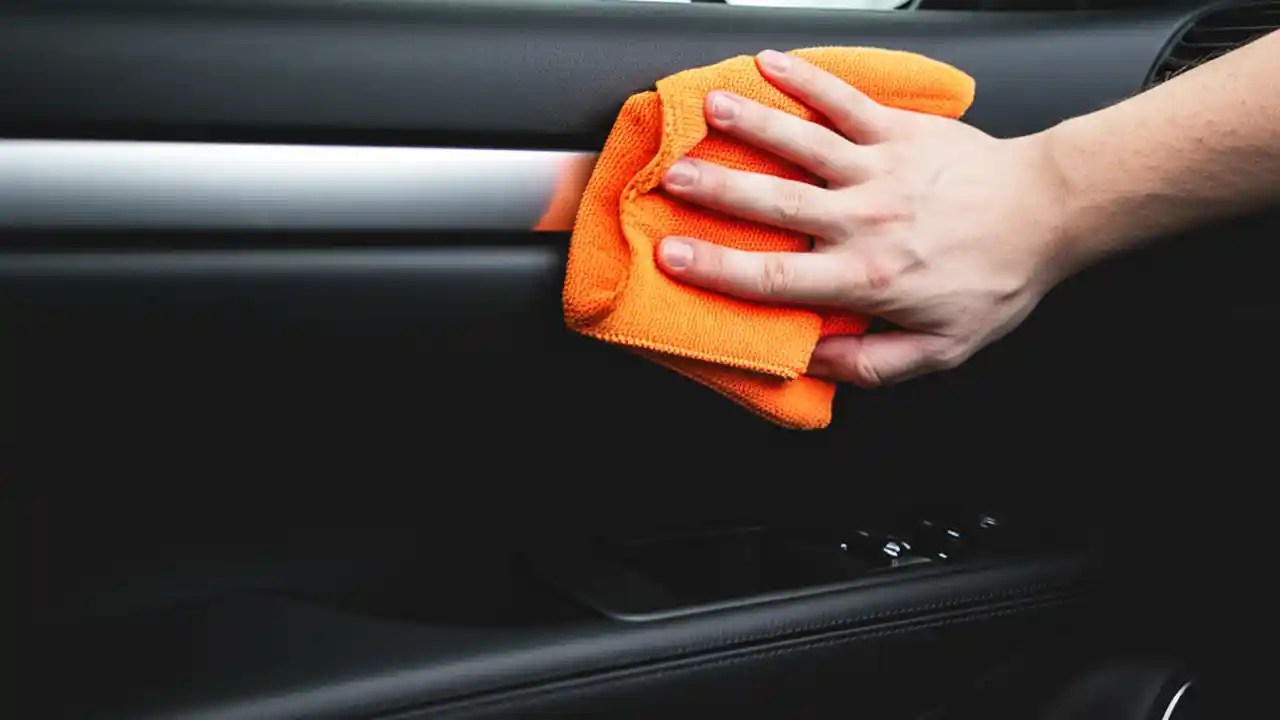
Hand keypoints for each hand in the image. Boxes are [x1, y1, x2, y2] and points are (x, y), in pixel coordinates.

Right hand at [656, 50, 1070, 387]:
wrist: (1047, 213)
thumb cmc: (994, 280)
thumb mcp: (940, 348)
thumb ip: (872, 364)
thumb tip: (812, 364)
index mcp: (865, 277)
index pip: (775, 278)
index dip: (717, 270)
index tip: (670, 258)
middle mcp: (864, 220)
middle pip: (775, 204)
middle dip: (717, 190)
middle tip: (670, 177)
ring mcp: (880, 169)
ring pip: (804, 145)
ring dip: (752, 125)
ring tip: (706, 109)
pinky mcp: (899, 131)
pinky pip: (846, 102)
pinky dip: (807, 80)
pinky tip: (769, 63)